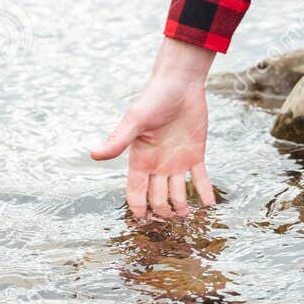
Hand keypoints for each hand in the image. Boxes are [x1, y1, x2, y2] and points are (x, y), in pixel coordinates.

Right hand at [91, 37, 216, 219]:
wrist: (180, 83)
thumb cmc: (154, 99)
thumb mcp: (135, 121)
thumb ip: (117, 140)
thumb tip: (93, 154)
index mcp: (140, 159)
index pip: (135, 191)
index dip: (137, 206)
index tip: (141, 220)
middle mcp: (157, 164)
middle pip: (157, 196)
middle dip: (161, 209)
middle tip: (168, 219)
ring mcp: (177, 161)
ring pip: (178, 192)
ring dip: (181, 205)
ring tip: (185, 213)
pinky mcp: (195, 154)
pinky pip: (200, 178)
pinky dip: (205, 191)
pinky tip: (210, 203)